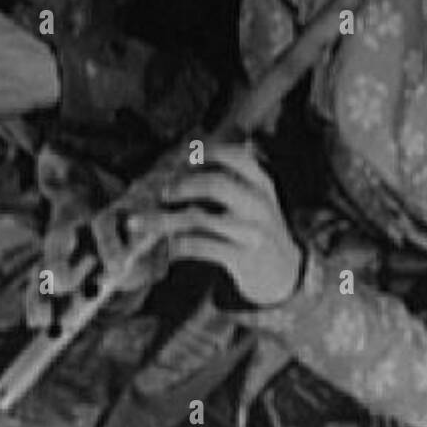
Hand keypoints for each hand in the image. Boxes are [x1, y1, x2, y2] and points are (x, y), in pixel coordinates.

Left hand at [137, 140, 302, 307]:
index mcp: (261, 183)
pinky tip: (168, 246)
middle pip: (215, 184)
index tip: (183, 155)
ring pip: (199, 218)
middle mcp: (258, 204)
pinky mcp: (241, 257)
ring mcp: (251, 232)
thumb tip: (180, 162)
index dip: (207, 152)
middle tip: (162, 192)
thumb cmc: (257, 229)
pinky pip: (200, 246)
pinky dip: (177, 244)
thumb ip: (228, 179)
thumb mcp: (254, 199)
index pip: (236, 156)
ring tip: (140, 222)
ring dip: (164, 219)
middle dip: (182, 185)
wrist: (285, 273)